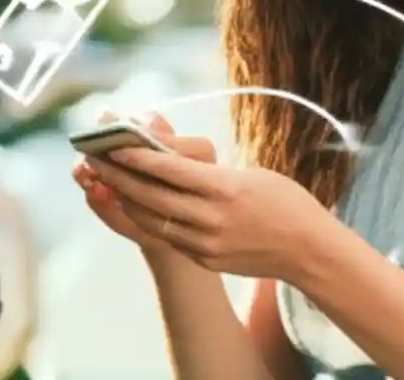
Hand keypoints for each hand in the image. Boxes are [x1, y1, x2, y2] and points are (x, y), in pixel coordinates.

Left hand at [85, 138, 333, 280]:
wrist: (309, 252)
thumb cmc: (285, 202)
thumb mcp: (249, 174)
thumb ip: (206, 169)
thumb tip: (167, 154)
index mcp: (225, 189)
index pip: (168, 170)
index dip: (135, 157)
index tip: (111, 144)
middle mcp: (211, 218)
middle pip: (151, 195)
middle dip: (118, 175)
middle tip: (93, 159)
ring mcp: (206, 243)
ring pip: (152, 219)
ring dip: (124, 198)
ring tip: (105, 180)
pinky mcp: (205, 260)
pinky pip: (167, 236)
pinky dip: (145, 218)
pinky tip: (132, 204)